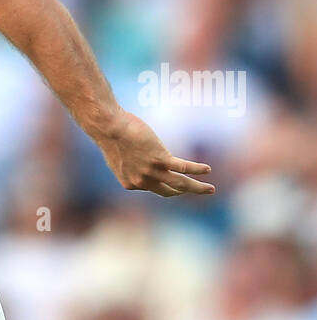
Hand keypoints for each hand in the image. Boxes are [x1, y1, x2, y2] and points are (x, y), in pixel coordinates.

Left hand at [95, 111, 215, 197]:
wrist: (109, 127)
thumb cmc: (112, 137)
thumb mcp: (120, 157)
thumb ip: (130, 164)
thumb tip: (139, 161)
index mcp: (131, 183)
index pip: (154, 187)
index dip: (165, 182)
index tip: (172, 176)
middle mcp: (141, 182)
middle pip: (170, 191)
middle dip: (186, 192)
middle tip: (199, 191)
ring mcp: (151, 171)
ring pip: (180, 184)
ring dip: (197, 188)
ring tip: (210, 189)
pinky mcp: (160, 159)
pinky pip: (184, 167)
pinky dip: (197, 169)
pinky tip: (207, 169)